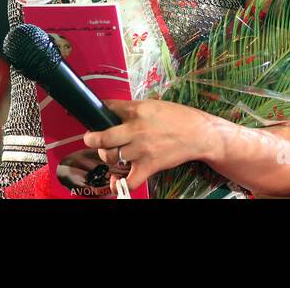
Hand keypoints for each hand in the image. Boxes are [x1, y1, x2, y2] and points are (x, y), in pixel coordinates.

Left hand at [83, 99, 211, 191]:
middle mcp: (135, 130)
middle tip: (91, 138)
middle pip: (102, 137)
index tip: (94, 116)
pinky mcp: (149, 166)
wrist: (199, 134)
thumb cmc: (176, 117)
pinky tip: (115, 180)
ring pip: (110, 157)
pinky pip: (128, 181)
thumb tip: (111, 111)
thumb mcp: (152, 105)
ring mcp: (141, 150)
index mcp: (136, 111)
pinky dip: (118, 184)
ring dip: (106, 155)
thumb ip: (131, 108)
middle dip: (91, 138)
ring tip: (110, 153)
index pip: (106, 109)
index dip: (97, 112)